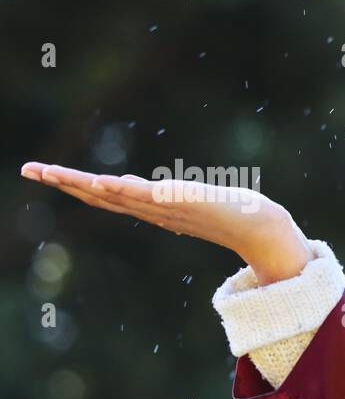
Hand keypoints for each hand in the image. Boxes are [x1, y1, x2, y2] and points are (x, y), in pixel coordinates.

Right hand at [19, 162, 313, 283]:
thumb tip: (141, 188)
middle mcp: (154, 210)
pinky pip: (149, 196)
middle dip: (63, 182)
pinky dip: (125, 190)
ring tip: (51, 172)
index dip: (73, 185)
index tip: (42, 172)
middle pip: (100, 196)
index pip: (105, 196)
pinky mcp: (187, 203)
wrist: (263, 228)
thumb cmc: (233, 215)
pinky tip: (103, 180)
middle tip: (28, 169)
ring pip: (118, 195)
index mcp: (153, 209)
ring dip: (83, 184)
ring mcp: (167, 208)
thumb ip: (165, 198)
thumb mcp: (191, 202)